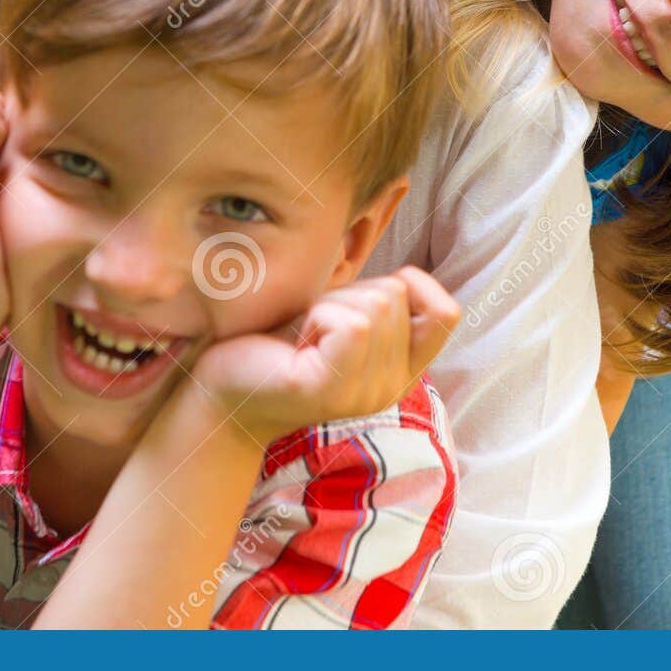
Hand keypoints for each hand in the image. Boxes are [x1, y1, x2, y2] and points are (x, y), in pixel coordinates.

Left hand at [191, 267, 460, 447]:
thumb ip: (382, 302)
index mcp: (401, 371)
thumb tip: (410, 276)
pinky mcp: (331, 389)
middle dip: (347, 293)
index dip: (414, 285)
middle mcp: (391, 388)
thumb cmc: (279, 343)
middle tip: (314, 327)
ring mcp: (364, 394)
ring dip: (329, 304)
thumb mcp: (343, 315)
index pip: (447, 313)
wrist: (223, 386)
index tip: (360, 299)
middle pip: (396, 294)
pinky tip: (295, 345)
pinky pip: (352, 324)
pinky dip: (318, 316)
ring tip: (303, 336)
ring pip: (376, 304)